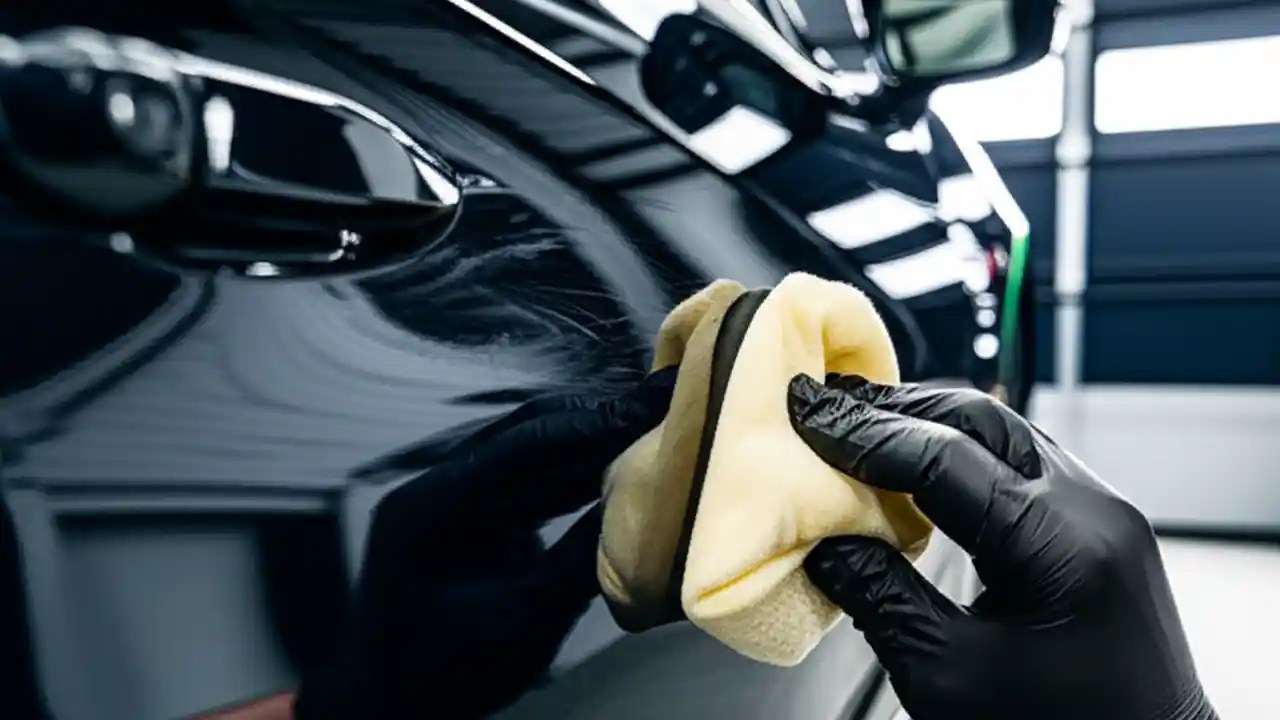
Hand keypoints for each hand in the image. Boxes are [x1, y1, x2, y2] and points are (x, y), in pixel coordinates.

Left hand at [294, 370, 675, 719]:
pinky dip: (576, 473)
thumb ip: (582, 558)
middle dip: (596, 416)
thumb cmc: (451, 672)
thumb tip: (646, 506)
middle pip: (525, 432)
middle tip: (665, 399)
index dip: (591, 422)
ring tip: (655, 421)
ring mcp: (453, 499)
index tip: (652, 406)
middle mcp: (437, 487)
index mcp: (432, 506)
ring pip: (532, 452)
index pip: (522, 443)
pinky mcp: (473, 517)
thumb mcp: (526, 619)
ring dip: (591, 439)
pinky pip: (530, 482)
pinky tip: (623, 461)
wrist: (395, 703)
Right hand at [787, 375, 1216, 719]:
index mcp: (1063, 545)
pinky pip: (1022, 468)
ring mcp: (1105, 517)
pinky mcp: (1099, 532)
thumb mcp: (946, 677)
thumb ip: (879, 598)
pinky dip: (960, 456)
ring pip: (1004, 435)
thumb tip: (822, 544)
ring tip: (859, 426)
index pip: (942, 455)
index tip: (807, 415)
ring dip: (927, 426)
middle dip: (894, 409)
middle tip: (825, 402)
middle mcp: (1097, 513)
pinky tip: (915, 470)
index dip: (862, 434)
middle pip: (981, 421)